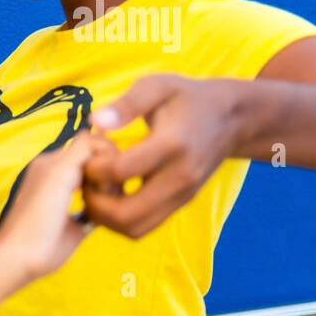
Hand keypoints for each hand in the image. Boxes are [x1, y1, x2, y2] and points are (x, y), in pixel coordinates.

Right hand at [0, 131, 98, 281]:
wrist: (14, 259)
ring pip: (93, 140)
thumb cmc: (39, 251)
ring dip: (111, 164)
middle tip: (116, 196)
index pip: (84, 155)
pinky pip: (92, 144)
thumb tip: (102, 213)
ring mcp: (51, 163)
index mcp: (48, 176)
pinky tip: (105, 192)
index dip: (104, 169)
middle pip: (91, 144)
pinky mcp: (58, 169)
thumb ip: (86, 213)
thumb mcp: (71, 227)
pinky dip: (107, 163)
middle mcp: (47, 163)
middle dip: (112, 165)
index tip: (111, 197)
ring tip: (111, 196)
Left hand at [82, 75, 242, 238]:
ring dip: (105, 216)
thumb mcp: (157, 86)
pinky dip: (119, 220)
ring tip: (96, 188)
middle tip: (85, 179)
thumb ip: (126, 104)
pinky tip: (111, 194)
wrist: (230, 117)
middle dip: (94, 201)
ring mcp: (181, 196)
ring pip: (133, 228)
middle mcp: (180, 178)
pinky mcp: (179, 205)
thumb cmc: (186, 97)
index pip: (120, 171)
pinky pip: (143, 227)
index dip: (93, 166)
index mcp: (172, 145)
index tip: (88, 152)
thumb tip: (95, 121)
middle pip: (125, 213)